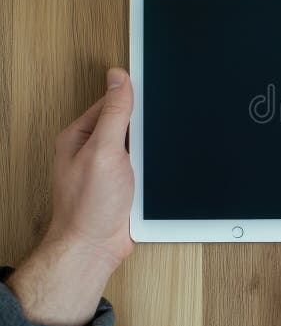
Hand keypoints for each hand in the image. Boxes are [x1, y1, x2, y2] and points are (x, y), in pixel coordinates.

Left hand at [7, 68, 134, 325]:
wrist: (96, 247)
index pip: (111, 101)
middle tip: (151, 135)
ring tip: (149, 159)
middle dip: (145, 125)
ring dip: (151, 149)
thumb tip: (118, 78)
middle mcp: (93, 149)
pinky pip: (147, 164)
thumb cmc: (89, 206)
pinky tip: (155, 171)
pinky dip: (155, 166)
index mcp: (80, 135)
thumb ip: (113, 113)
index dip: (133, 96)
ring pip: (141, 144)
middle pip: (129, 121)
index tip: (153, 92)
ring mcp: (110, 166)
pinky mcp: (126, 182)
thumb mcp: (103, 150)